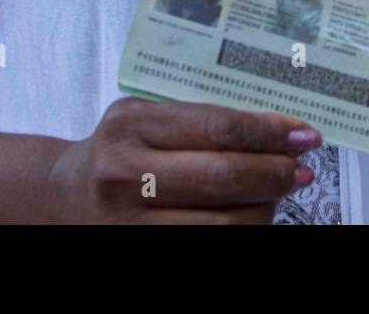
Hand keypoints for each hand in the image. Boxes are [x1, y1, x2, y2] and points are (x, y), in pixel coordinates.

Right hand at [47, 98, 321, 223]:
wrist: (64, 197)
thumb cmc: (119, 151)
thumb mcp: (147, 119)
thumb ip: (200, 121)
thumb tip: (277, 133)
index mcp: (133, 124)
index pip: (219, 127)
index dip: (269, 133)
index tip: (305, 135)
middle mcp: (126, 171)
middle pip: (223, 176)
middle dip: (274, 173)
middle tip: (301, 169)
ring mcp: (130, 219)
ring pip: (222, 221)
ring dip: (264, 208)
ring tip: (278, 193)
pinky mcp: (139, 249)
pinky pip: (208, 243)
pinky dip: (241, 230)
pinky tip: (253, 216)